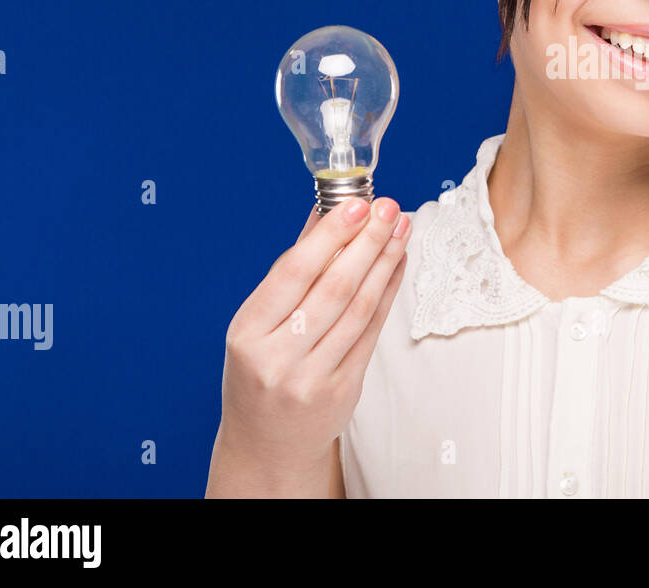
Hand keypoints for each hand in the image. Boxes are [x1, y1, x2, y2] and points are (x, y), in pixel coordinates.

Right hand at [206, 196, 410, 494]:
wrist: (266, 443)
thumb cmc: (260, 371)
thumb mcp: (258, 323)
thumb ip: (292, 269)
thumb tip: (322, 212)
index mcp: (249, 333)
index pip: (294, 273)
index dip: (330, 235)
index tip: (356, 204)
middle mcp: (278, 358)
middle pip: (333, 288)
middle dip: (367, 242)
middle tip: (388, 208)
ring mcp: (312, 378)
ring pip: (358, 309)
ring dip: (384, 263)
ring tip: (400, 229)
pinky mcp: (343, 391)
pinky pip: (371, 332)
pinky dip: (387, 294)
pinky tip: (397, 265)